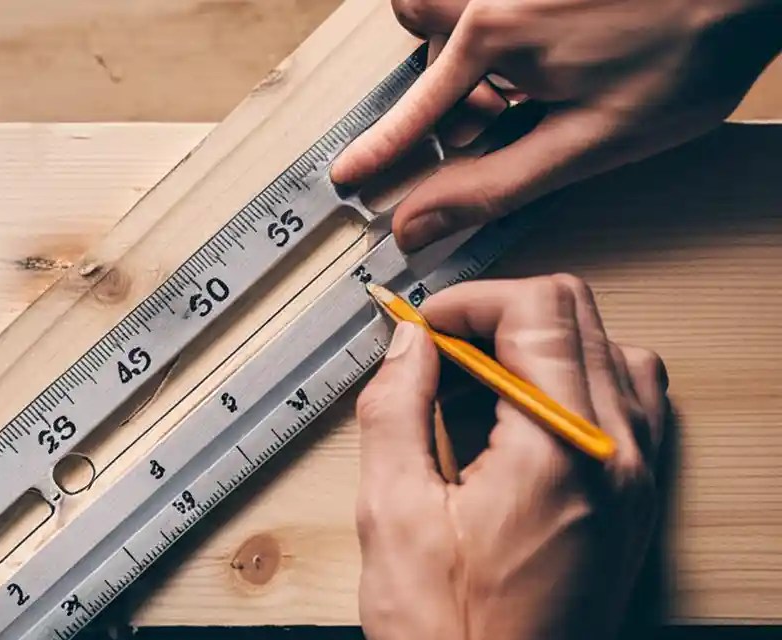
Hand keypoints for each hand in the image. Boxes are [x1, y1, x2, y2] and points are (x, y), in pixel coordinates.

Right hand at [332, 0, 781, 249]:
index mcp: (496, 37)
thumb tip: (423, 221)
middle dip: (446, 70)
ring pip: (454, 4)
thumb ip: (494, 184)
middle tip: (497, 102)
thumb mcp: (591, 140)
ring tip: (535, 67)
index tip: (348, 177)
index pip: (415, 109)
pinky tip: (562, 39)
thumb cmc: (689, 50)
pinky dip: (505, 22)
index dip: (379, 151)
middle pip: (423, 30)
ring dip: (474, 39)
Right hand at [355, 275, 668, 639]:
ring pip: (612, 352)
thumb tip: (408, 344)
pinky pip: (628, 405)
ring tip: (478, 388)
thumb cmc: (447, 634)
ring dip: (541, 348)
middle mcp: (617, 455)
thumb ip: (396, 408)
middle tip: (439, 353)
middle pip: (579, 315)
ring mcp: (637, 481)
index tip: (423, 329)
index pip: (538, 309)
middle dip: (498, 316)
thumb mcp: (391, 510)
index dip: (469, 301)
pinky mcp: (635, 505)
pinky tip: (521, 423)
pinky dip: (576, 386)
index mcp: (557, 449)